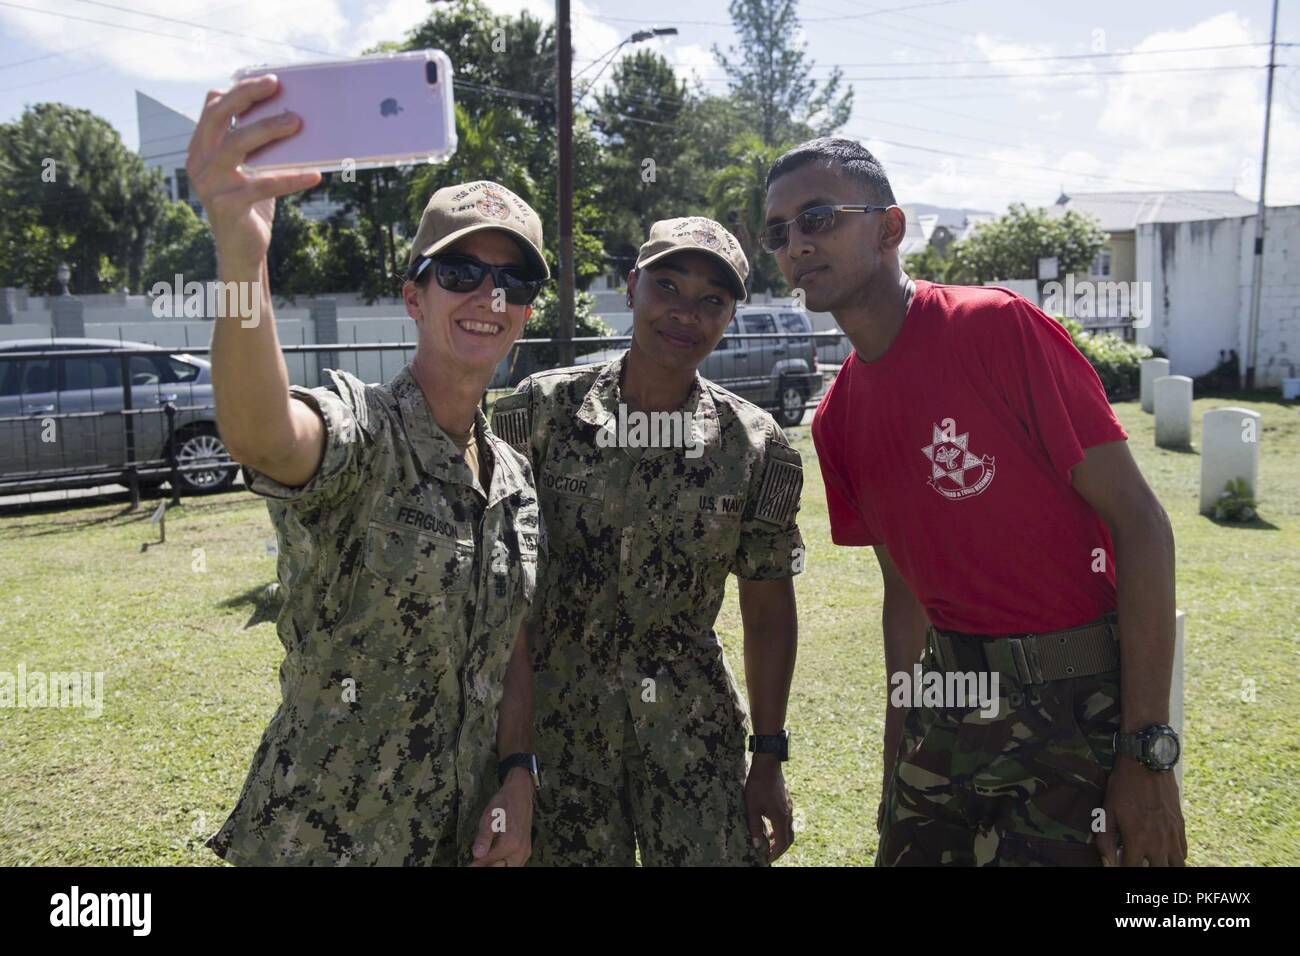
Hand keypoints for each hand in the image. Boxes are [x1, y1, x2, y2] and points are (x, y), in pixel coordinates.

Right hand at [186, 74, 320, 277]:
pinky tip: (315, 174)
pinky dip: (291, 178)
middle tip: (276, 85)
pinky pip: (263, 185)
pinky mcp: (228, 206)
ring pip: (238, 145)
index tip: (267, 80)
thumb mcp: (248, 170)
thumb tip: (287, 114)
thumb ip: (254, 145)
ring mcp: (210, 185)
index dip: (238, 92)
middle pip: (219, 118)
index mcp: (200, 150)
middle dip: (247, 97)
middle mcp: (199, 164)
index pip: (213, 110)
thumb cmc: (250, 206)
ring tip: (297, 122)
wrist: (242, 252)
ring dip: (268, 129)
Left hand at [467, 768, 533, 866]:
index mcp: (510, 842)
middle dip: (488, 867)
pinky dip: (505, 865)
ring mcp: (525, 850)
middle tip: (474, 864)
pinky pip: (516, 864)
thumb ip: (484, 838)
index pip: (489, 861)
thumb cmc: (503, 803)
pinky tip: (494, 861)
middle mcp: (520, 850)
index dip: (476, 865)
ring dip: (497, 866)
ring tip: (483, 863)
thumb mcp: (489, 817)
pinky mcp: (526, 849)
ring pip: (510, 867)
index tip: (466, 866)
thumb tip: (476, 855)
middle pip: (502, 868)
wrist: (520, 793)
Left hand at [745, 755, 793, 862]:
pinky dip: (781, 828)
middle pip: (789, 838)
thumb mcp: (752, 806)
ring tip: (770, 844)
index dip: (776, 853)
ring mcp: (789, 807)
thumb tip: (757, 845)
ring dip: (781, 839)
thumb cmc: (758, 784)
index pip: (782, 842)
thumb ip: (755, 826)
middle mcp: (788, 813)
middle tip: (770, 854)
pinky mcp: (787, 801)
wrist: (768, 763)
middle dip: (781, 849)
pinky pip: (787, 820)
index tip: (767, 858)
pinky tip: (771, 827)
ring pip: (789, 828)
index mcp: (780, 817)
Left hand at [1096, 758, 1186, 865]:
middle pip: (1157, 871)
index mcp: (1137, 839)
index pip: (1132, 869)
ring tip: (1152, 860)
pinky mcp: (1180, 826)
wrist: (1148, 763)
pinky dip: (1175, 857)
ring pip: (1175, 866)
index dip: (1124, 869)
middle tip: (1137, 860)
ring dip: (1163, 866)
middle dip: (1145, 869)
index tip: (1120, 864)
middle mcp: (1158, 841)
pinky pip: (1183, 852)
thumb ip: (1105, 839)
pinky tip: (1164, 853)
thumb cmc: (1124, 785)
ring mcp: (1172, 835)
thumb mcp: (1108, 810)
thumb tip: (1107, 863)